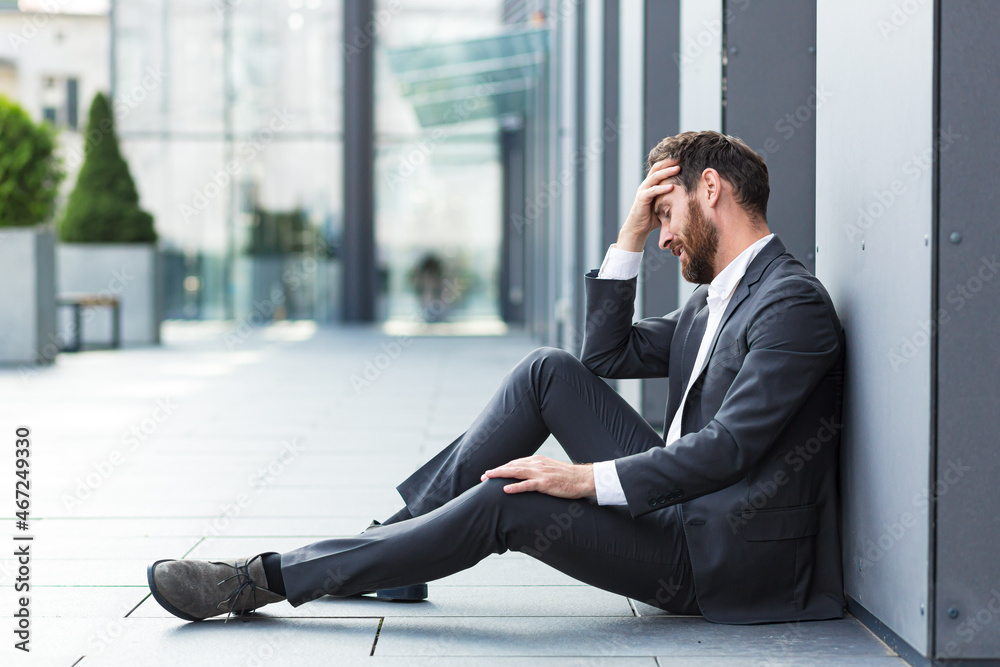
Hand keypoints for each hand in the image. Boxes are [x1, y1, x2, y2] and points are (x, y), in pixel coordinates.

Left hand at [480, 455, 595, 498]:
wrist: (583, 479)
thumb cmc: (568, 477)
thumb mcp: (550, 470)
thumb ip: (538, 471)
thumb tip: (527, 477)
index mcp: (537, 460)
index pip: (515, 463)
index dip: (502, 468)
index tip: (491, 473)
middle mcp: (537, 464)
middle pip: (511, 466)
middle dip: (496, 471)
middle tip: (483, 477)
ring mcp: (540, 473)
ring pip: (515, 472)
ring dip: (500, 475)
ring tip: (488, 479)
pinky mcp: (545, 483)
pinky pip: (527, 485)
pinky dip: (515, 487)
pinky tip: (505, 490)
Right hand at [617, 159, 679, 251]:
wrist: (638, 228)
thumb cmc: (652, 218)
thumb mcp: (664, 206)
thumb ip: (673, 199)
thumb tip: (690, 198)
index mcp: (651, 185)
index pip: (660, 169)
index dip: (669, 163)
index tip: (682, 158)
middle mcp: (646, 185)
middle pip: (657, 168)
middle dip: (669, 162)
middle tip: (681, 158)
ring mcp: (643, 190)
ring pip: (655, 177)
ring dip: (667, 172)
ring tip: (678, 168)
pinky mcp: (641, 198)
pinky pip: (653, 191)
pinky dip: (662, 188)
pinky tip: (671, 186)